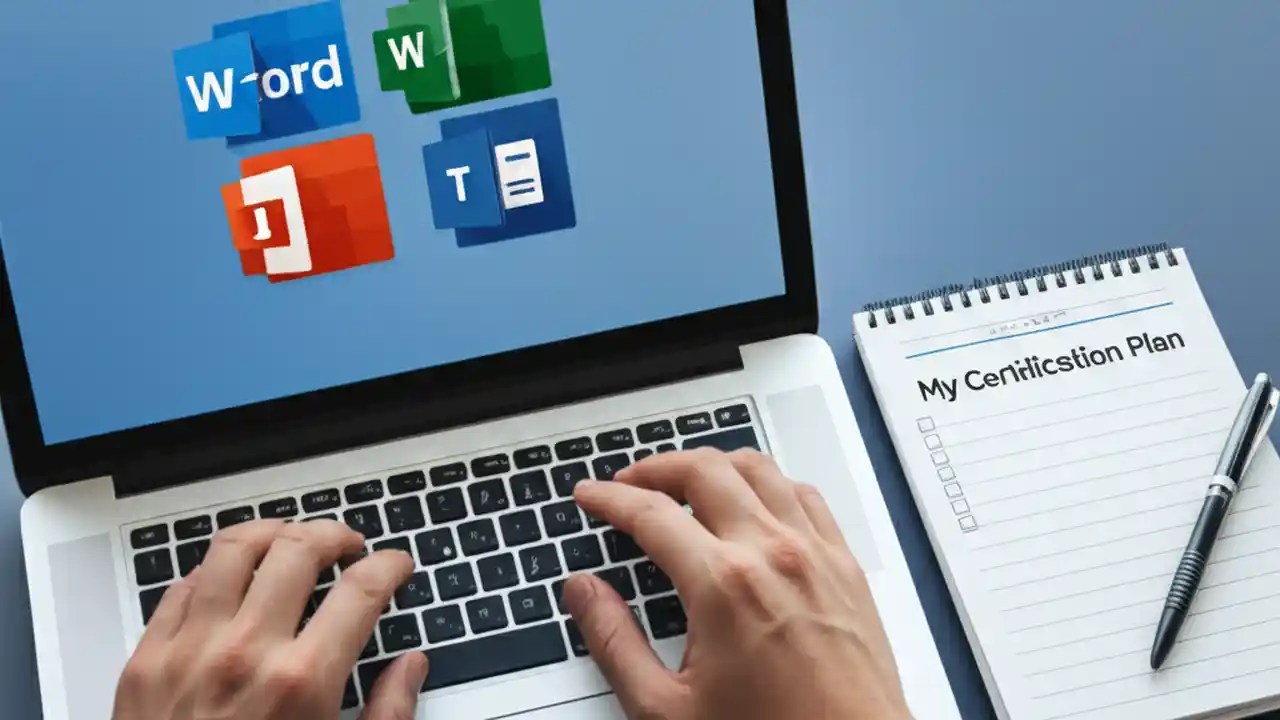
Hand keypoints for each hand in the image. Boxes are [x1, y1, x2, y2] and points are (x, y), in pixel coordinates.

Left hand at [113, 520, 426, 719]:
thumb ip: (388, 715)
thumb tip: (411, 668)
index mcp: (302, 683)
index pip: (362, 589)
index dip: (389, 565)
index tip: (396, 565)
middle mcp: (244, 653)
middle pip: (298, 549)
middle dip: (335, 534)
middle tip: (350, 544)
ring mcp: (187, 651)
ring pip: (232, 548)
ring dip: (272, 532)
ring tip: (292, 540)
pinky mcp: (143, 661)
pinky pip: (180, 587)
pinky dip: (213, 570)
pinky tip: (233, 578)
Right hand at [566, 449, 909, 719]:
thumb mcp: (665, 709)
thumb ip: (614, 641)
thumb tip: (583, 591)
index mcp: (723, 586)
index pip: (650, 512)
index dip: (610, 498)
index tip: (590, 496)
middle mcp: (772, 554)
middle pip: (704, 470)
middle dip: (656, 467)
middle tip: (629, 485)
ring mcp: (815, 554)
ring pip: (758, 468)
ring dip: (712, 465)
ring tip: (683, 482)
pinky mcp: (845, 567)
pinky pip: (805, 495)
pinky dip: (768, 483)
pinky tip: (753, 500)